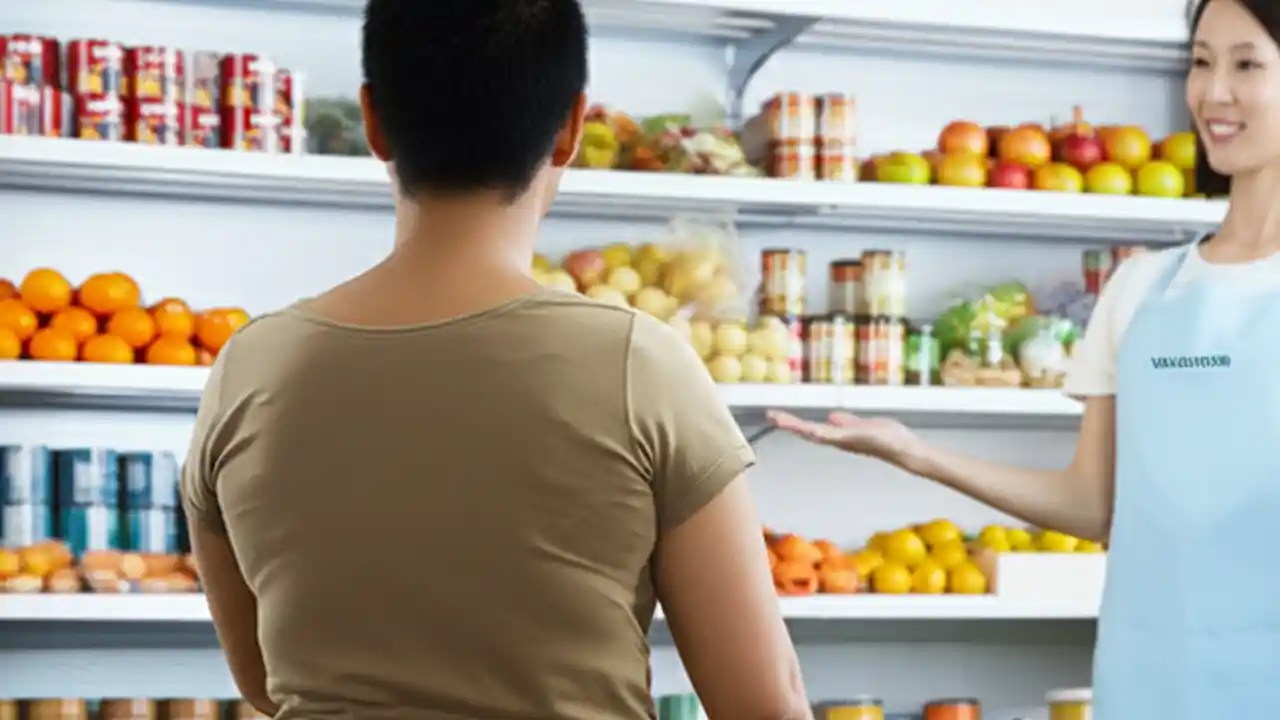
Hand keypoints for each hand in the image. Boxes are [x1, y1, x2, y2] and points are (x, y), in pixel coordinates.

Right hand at [766, 410, 923, 469]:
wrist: (906, 449)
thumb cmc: (889, 438)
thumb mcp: (864, 425)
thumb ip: (847, 422)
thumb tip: (831, 417)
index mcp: (840, 436)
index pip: (813, 429)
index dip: (794, 423)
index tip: (776, 416)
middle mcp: (839, 441)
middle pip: (808, 432)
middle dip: (789, 424)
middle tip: (770, 416)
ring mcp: (844, 441)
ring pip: (815, 434)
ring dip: (796, 426)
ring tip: (778, 418)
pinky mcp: (853, 440)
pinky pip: (831, 435)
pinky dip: (816, 431)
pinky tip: (806, 428)